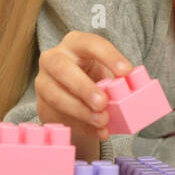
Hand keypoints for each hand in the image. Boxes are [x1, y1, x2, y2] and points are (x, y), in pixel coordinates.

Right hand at [34, 31, 132, 158]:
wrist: (71, 93)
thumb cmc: (92, 75)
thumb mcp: (103, 71)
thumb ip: (115, 80)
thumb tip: (131, 94)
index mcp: (75, 43)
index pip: (90, 43)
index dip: (108, 56)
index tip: (126, 71)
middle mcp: (54, 58)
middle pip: (62, 68)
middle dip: (83, 87)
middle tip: (103, 103)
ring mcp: (44, 82)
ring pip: (56, 95)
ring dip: (81, 110)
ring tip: (102, 120)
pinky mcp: (42, 105)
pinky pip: (59, 116)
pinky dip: (82, 126)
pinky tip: (98, 132)